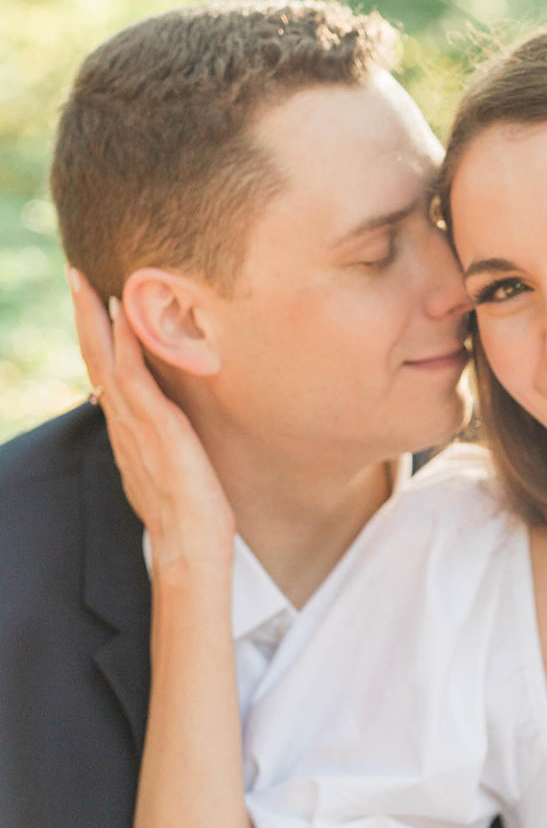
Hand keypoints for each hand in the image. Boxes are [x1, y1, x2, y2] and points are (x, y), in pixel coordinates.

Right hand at [70, 270, 234, 573]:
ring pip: (107, 363)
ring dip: (98, 320)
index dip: (97, 338)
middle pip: (96, 361)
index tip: (92, 303)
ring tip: (88, 282)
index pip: (105, 375)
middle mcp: (125, 426)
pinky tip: (126, 316)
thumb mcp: (169, 473)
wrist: (190, 552)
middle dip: (85, 318)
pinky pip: (136, 380)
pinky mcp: (159, 432)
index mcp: (127, 434)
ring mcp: (138, 428)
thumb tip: (161, 428)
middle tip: (75, 275)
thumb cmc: (188, 518)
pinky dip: (128, 346)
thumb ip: (160, 445)